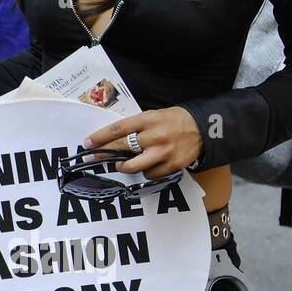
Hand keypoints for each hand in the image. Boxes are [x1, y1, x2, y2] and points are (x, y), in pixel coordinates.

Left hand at [82, 107, 202, 178]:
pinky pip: (150, 174)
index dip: (100, 137)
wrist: (204, 128)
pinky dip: (145, 172)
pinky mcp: (173, 165)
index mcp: (148, 119)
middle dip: (103, 153)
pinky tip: (147, 165)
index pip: (118, 129)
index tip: (87, 142)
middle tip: (92, 157)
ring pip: (133, 166)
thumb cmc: (174, 120)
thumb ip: (136, 126)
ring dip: (123, 166)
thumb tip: (113, 137)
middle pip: (121, 147)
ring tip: (121, 163)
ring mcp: (164, 152)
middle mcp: (154, 136)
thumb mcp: (154, 115)